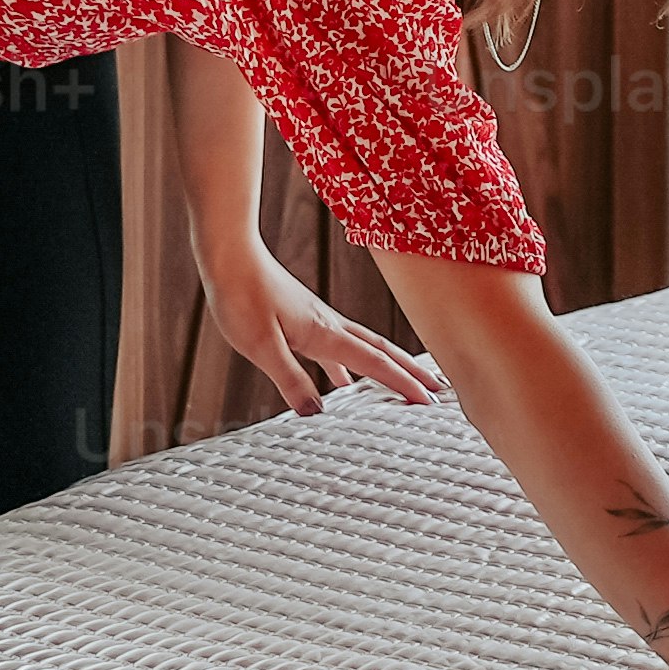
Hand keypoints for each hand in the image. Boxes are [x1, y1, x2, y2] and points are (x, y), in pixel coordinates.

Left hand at [210, 248, 438, 415]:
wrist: (230, 255)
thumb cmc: (242, 296)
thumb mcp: (262, 346)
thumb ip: (291, 379)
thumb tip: (316, 414)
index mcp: (325, 333)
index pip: (374, 362)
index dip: (402, 382)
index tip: (429, 400)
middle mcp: (329, 325)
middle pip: (381, 351)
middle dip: (410, 370)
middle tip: (438, 388)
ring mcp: (318, 320)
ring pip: (364, 347)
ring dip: (387, 366)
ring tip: (403, 384)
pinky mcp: (304, 319)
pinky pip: (338, 348)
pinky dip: (350, 367)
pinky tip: (344, 382)